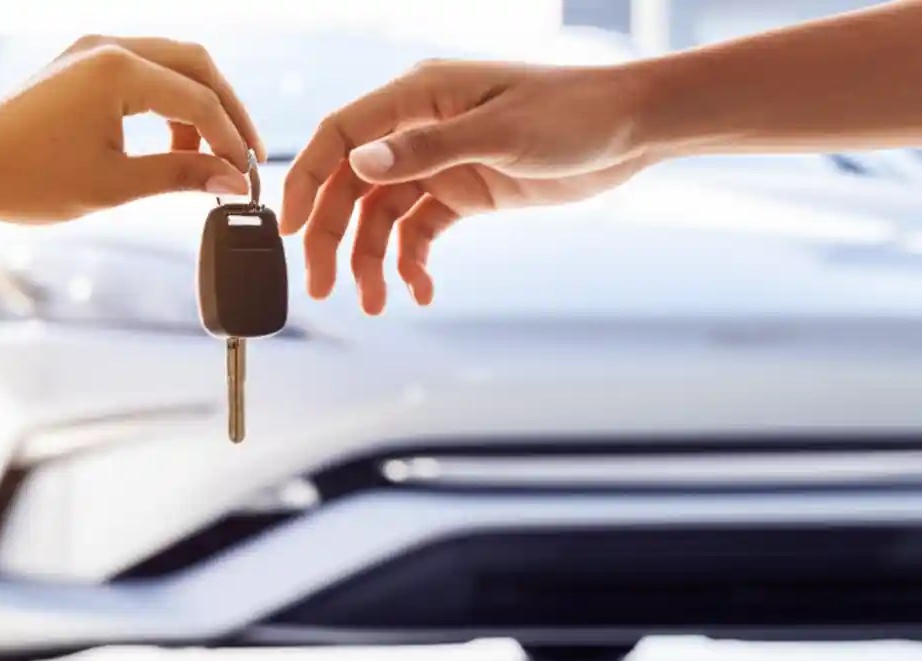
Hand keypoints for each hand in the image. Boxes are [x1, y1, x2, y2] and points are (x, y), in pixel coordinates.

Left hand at [0, 35, 265, 222]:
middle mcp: (109, 47)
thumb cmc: (26, 178)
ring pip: (174, 64)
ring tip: (207, 159)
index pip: (199, 101)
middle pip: (198, 66)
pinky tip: (173, 144)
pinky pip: (146, 71)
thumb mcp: (114, 184)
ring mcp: (94, 50)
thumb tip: (231, 181)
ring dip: (199, 107)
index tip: (247, 180)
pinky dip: (169, 103)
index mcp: (118, 71)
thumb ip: (181, 175)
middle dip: (227, 112)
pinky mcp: (83, 63)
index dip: (231, 143)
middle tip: (245, 158)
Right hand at [281, 59, 652, 314]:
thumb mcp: (501, 133)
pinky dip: (413, 262)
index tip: (288, 230)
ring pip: (382, 216)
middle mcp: (419, 128)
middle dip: (333, 238)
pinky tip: (421, 290)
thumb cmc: (574, 113)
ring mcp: (439, 162)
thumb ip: (427, 150)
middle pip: (352, 184)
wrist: (632, 129)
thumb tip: (361, 161)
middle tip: (324, 289)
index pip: (340, 135)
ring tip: (375, 303)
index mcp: (419, 97)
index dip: (307, 181)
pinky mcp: (462, 191)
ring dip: (372, 260)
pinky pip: (419, 231)